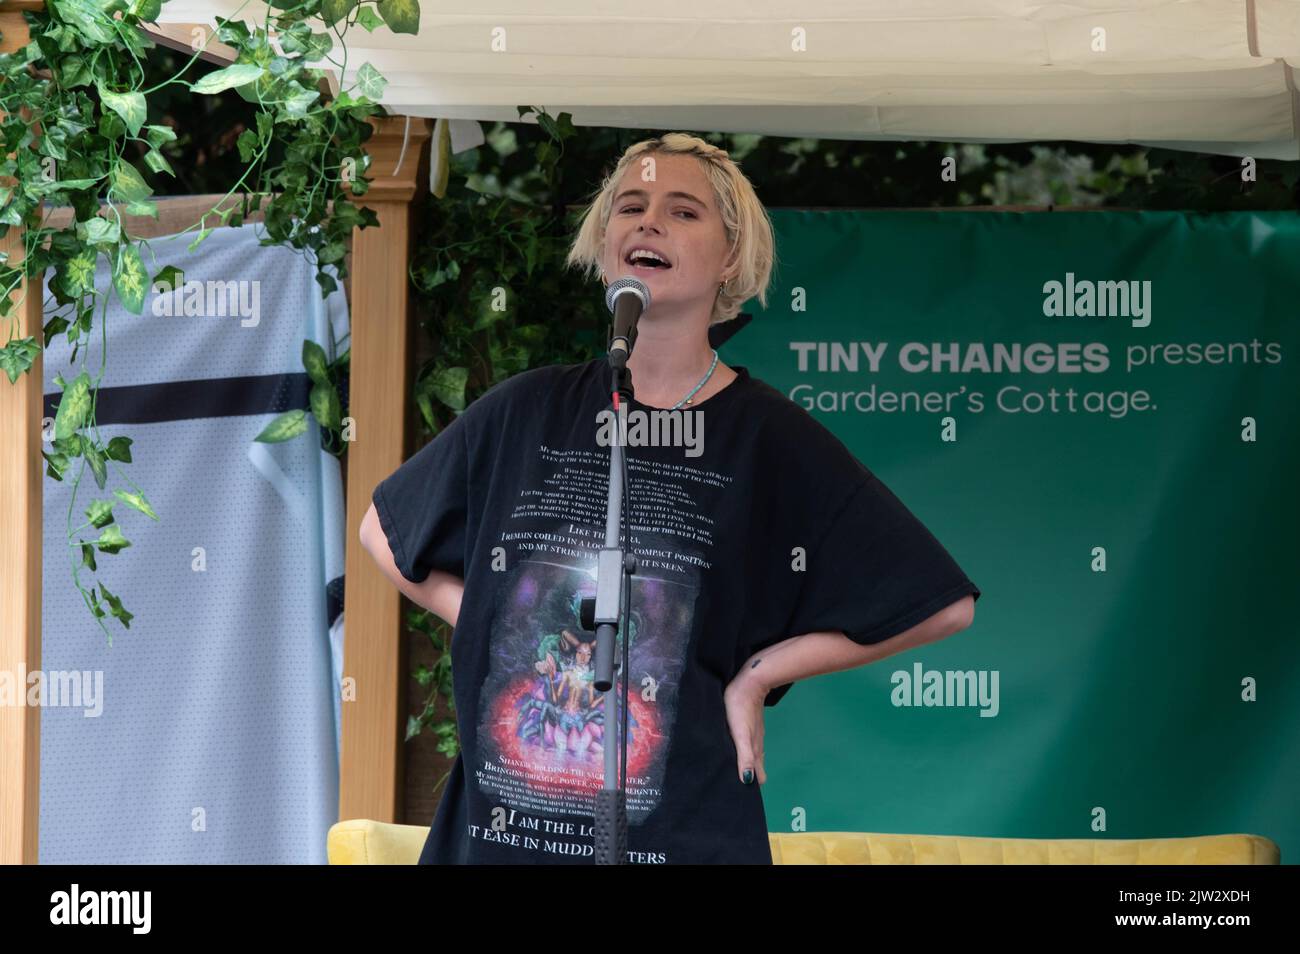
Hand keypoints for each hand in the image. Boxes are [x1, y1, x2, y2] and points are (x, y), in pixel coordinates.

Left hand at [723, 663, 768, 785]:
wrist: (750, 682)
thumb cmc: (741, 708)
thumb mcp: (741, 734)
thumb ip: (745, 757)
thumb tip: (748, 781)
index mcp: (755, 750)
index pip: (758, 777)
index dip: (751, 786)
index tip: (740, 796)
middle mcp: (756, 745)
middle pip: (755, 768)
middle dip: (747, 779)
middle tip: (730, 786)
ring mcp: (753, 734)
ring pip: (750, 756)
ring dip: (743, 765)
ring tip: (730, 772)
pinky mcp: (748, 725)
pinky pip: (746, 744)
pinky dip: (741, 753)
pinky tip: (731, 750)